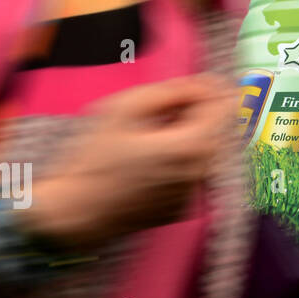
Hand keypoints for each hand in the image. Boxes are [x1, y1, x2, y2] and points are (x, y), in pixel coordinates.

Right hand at [18, 74, 240, 249]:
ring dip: (186, 136)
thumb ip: (168, 91)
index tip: (188, 83)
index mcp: (193, 146)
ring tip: (149, 135)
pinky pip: (189, 174)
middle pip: (216, 128)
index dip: (208, 87)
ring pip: (203, 151)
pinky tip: (146, 161)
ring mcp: (192, 194)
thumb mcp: (124, 108)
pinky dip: (176, 161)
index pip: (224, 104)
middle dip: (195, 112)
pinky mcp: (179, 209)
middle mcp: (201, 173)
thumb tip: (196, 86)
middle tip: (161, 108)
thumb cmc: (94, 159)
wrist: (74, 214)